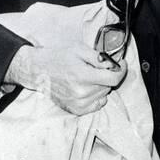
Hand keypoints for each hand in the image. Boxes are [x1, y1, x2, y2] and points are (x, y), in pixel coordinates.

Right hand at [6, 41, 123, 114]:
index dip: (121, 70)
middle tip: (95, 68)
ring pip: (103, 95)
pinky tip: (86, 88)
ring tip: (86, 77)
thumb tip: (115, 65)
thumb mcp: (80, 50)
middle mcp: (81, 92)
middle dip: (106, 76)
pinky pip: (97, 104)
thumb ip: (99, 58)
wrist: (38, 70)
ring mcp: (78, 103)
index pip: (114, 79)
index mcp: (82, 76)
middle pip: (108, 86)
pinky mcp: (76, 110)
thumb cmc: (58, 57)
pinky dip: (95, 96)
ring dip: (100, 86)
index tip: (121, 65)